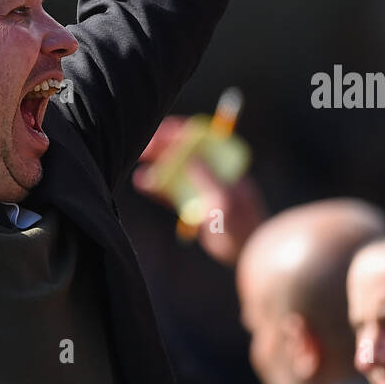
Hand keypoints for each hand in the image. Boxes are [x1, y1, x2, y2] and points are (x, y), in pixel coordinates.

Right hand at [133, 115, 266, 266]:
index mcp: (227, 166)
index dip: (183, 132)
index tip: (164, 130)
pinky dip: (157, 187)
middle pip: (186, 153)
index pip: (203, 141)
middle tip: (144, 145)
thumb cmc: (243, 226)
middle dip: (165, 146)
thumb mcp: (226, 201)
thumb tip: (190, 156)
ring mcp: (202, 190)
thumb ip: (208, 179)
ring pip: (176, 171)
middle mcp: (213, 174)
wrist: (247, 253)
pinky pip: (171, 193)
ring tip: (137, 157)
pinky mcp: (192, 207)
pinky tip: (141, 181)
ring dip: (157, 164)